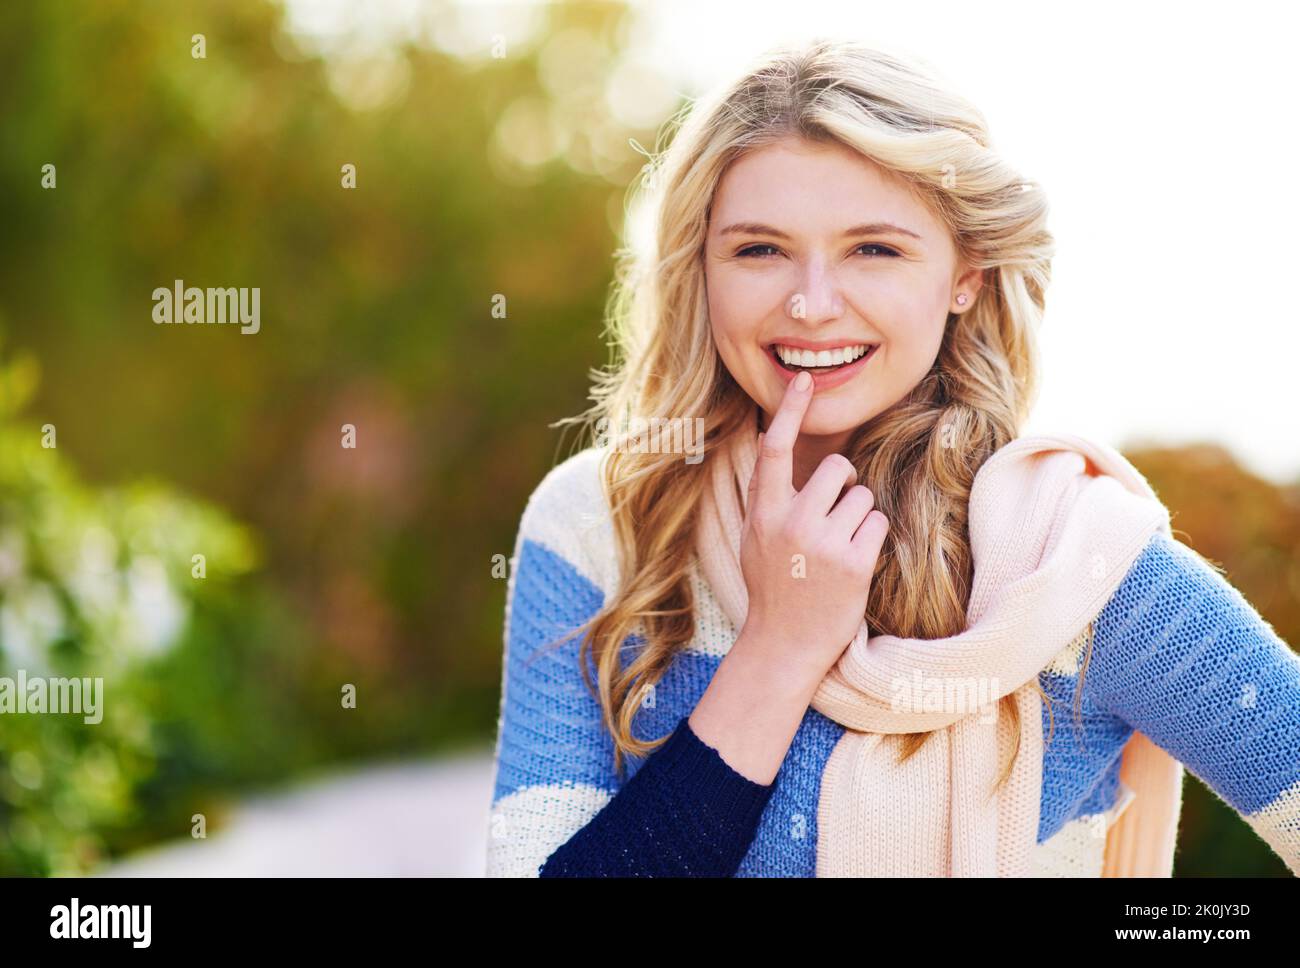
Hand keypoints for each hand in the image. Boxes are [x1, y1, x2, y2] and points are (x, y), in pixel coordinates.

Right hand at [737, 371, 889, 681]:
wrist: (783, 644)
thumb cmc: (772, 585)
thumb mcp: (755, 538)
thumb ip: (768, 496)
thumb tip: (773, 442)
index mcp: (763, 513)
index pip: (774, 449)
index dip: (789, 411)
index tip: (804, 381)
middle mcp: (791, 523)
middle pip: (838, 467)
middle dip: (844, 485)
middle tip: (833, 516)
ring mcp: (823, 544)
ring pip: (862, 496)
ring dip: (858, 516)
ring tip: (838, 548)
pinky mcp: (854, 564)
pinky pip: (877, 523)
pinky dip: (871, 538)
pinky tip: (853, 562)